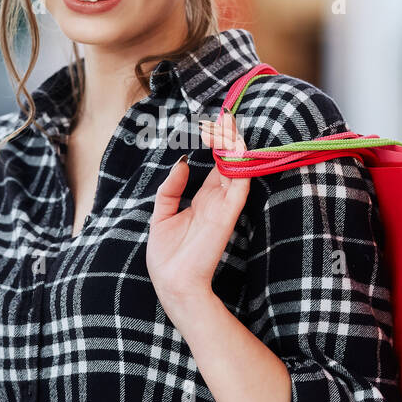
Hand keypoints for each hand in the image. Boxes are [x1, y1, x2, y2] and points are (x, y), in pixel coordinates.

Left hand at [147, 110, 250, 311]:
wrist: (173, 284)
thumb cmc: (167, 257)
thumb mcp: (161, 216)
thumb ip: (170, 190)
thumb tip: (180, 164)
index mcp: (202, 202)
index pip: (216, 169)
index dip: (217, 147)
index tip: (215, 127)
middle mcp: (216, 202)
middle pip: (228, 164)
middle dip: (228, 141)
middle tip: (227, 117)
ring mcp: (223, 208)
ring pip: (236, 171)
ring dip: (236, 149)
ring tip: (233, 125)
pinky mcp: (226, 216)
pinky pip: (238, 188)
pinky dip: (241, 169)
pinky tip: (238, 150)